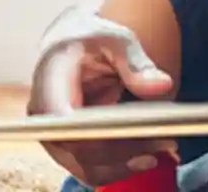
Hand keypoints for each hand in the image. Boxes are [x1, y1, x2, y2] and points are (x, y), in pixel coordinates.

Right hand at [27, 6, 178, 186]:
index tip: (135, 132)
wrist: (75, 46)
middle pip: (79, 148)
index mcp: (50, 80)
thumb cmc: (94, 39)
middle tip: (164, 140)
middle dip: (123, 149)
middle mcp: (44, 115)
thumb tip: (163, 85)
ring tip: (161, 148)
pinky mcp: (68, 149)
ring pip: (86, 166)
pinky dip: (119, 167)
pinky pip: (91, 169)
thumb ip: (137, 63)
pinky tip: (147, 156)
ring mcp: (54, 136)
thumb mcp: (117, 39)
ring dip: (125, 162)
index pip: (64, 119)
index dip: (95, 133)